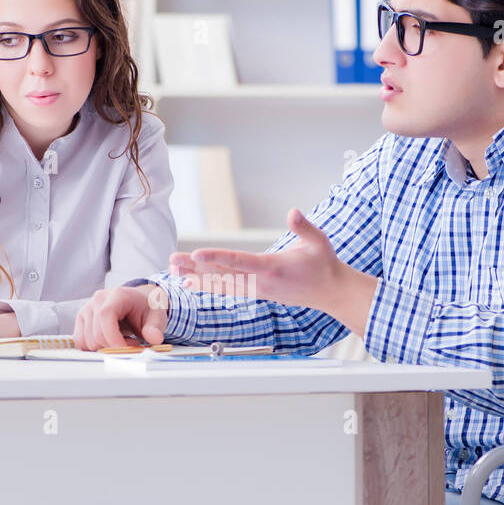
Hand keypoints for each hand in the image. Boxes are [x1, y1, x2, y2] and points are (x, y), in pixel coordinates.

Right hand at [73, 284, 168, 349]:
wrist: (138, 302)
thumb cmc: (146, 309)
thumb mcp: (157, 317)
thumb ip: (155, 328)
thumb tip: (154, 338)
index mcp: (117, 295)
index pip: (105, 316)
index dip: (112, 337)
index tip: (125, 349)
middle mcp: (98, 299)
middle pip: (96, 332)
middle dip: (113, 346)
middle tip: (132, 343)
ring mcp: (87, 308)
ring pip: (87, 340)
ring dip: (104, 347)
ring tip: (121, 341)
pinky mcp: (82, 318)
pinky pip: (81, 340)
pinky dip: (94, 347)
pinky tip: (108, 342)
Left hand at [175, 208, 346, 309]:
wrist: (330, 292)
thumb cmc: (324, 264)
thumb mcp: (319, 242)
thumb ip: (304, 227)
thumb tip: (293, 211)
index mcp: (272, 268)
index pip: (239, 261)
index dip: (216, 257)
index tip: (196, 254)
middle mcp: (261, 282)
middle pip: (223, 274)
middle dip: (196, 268)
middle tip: (173, 261)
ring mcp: (257, 290)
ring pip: (222, 284)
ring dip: (197, 278)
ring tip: (174, 272)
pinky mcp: (257, 293)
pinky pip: (228, 288)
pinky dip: (209, 285)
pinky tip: (191, 283)